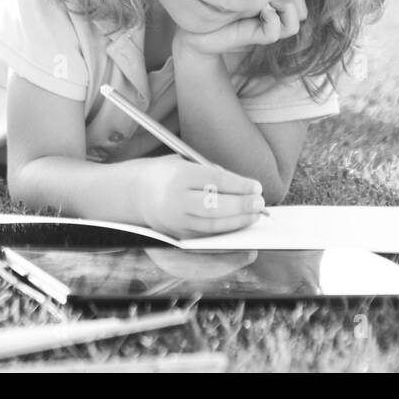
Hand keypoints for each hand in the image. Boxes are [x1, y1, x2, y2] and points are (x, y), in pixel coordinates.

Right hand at [133, 155, 265, 238]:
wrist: (138, 194)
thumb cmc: (170, 173)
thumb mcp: (187, 163)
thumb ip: (212, 173)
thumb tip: (243, 188)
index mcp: (179, 175)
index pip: (215, 181)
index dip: (239, 186)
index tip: (257, 187)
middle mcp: (176, 200)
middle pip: (214, 206)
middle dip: (241, 206)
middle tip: (260, 203)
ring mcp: (176, 220)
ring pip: (212, 225)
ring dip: (238, 222)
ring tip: (255, 215)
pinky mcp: (179, 235)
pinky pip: (207, 235)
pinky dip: (226, 231)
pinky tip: (240, 225)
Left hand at [174, 0, 308, 58]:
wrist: (194, 29)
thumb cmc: (213, 3)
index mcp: (271, 2)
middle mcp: (272, 16)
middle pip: (303, 11)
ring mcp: (264, 29)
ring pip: (294, 24)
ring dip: (288, 8)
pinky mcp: (253, 38)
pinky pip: (275, 32)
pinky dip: (273, 19)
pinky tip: (263, 9)